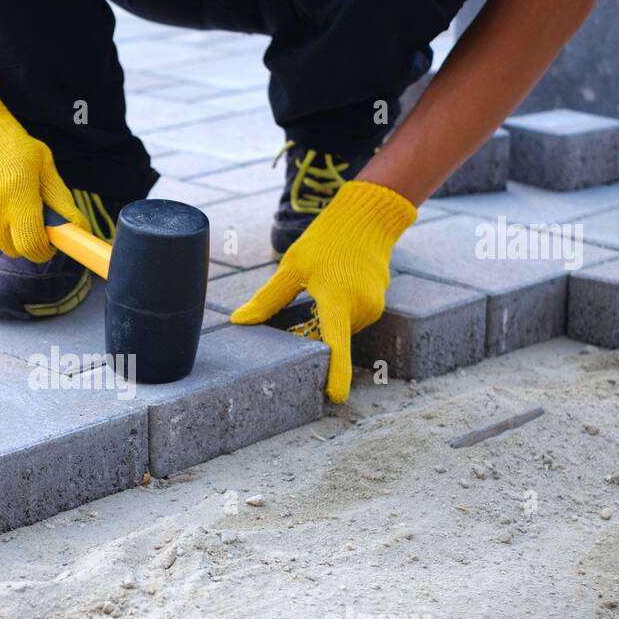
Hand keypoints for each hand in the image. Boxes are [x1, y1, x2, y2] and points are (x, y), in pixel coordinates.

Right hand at [0, 76, 86, 262]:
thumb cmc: (9, 141)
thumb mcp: (43, 164)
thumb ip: (60, 200)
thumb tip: (80, 228)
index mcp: (18, 199)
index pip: (33, 247)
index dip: (43, 248)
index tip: (48, 240)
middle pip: (14, 249)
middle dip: (24, 239)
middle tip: (27, 215)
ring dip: (2, 230)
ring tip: (2, 198)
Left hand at [230, 180, 416, 402]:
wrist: (366, 221)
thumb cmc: (325, 240)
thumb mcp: (292, 266)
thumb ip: (268, 298)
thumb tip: (240, 321)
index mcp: (337, 298)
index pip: (336, 342)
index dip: (336, 372)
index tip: (336, 397)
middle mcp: (360, 307)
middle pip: (330, 338)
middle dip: (311, 334)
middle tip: (302, 304)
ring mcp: (373, 308)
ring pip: (340, 331)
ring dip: (326, 322)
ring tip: (320, 290)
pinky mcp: (378, 305)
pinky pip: (351, 322)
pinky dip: (338, 315)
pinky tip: (333, 290)